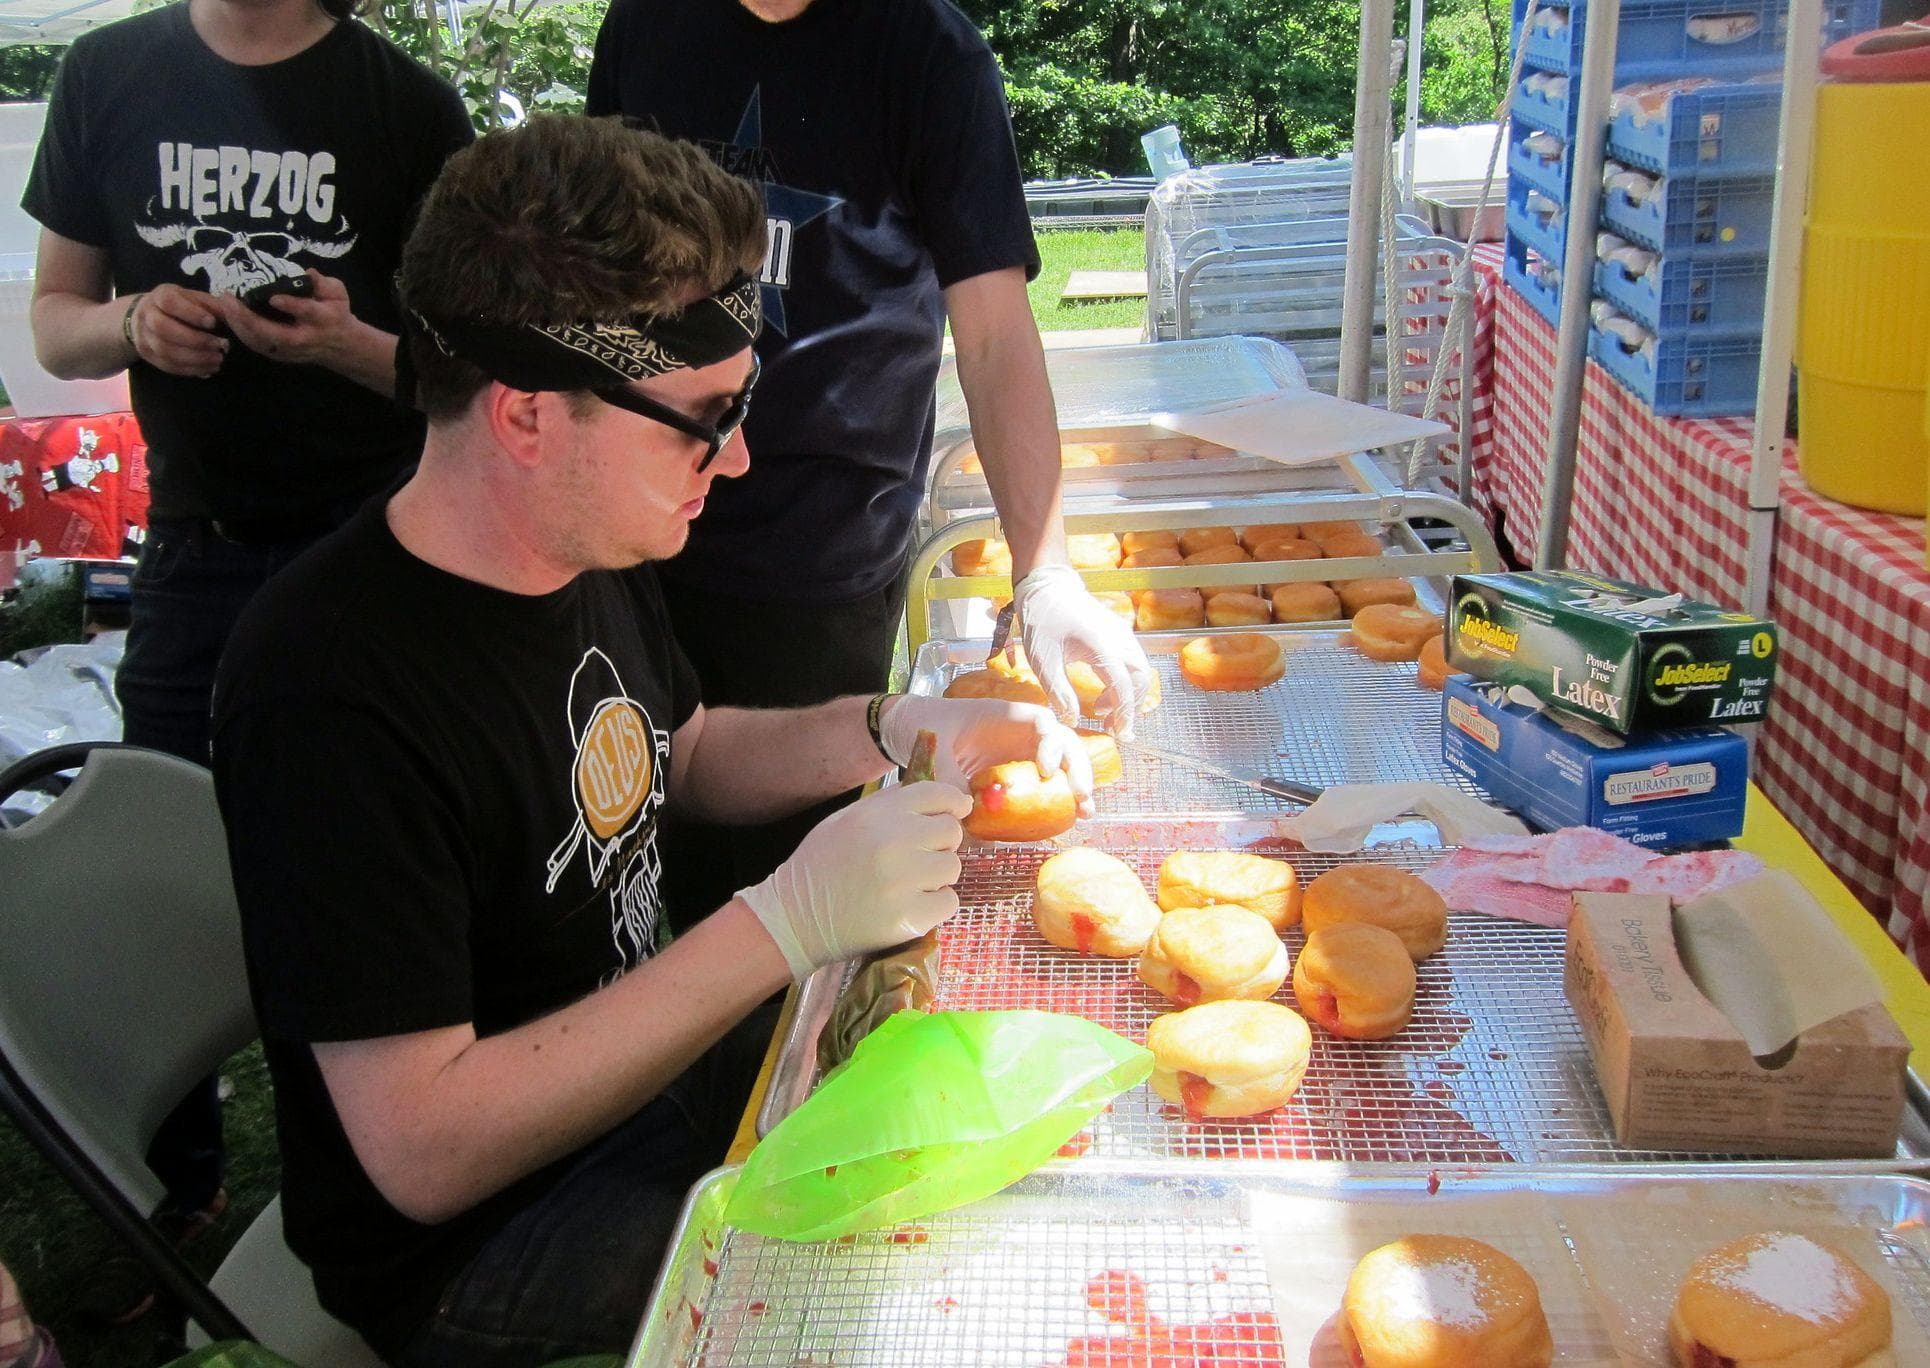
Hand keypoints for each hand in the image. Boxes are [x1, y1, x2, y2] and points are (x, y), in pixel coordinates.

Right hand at [127, 285, 227, 377]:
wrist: (151, 316)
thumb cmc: (183, 306)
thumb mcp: (198, 299)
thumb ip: (214, 306)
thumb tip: (233, 312)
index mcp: (161, 295)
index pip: (169, 302)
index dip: (191, 313)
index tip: (212, 322)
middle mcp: (146, 314)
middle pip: (163, 328)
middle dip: (195, 340)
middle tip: (220, 346)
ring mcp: (143, 335)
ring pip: (164, 350)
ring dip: (194, 358)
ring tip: (218, 360)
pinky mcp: (147, 354)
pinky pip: (166, 365)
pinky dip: (189, 369)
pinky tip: (208, 369)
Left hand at [210, 270, 356, 367]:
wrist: (340, 347)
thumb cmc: (336, 314)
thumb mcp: (338, 294)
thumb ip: (324, 284)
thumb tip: (308, 273)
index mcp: (322, 319)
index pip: (307, 313)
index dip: (291, 306)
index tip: (274, 298)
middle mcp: (304, 337)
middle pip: (275, 333)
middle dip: (249, 319)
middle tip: (229, 300)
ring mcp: (290, 350)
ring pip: (260, 341)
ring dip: (239, 325)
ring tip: (224, 306)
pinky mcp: (279, 354)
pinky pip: (255, 344)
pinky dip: (240, 331)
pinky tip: (230, 317)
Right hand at [738, 781, 971, 979]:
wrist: (795, 918)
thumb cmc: (821, 865)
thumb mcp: (846, 819)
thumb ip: (888, 805)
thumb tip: (934, 798)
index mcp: (878, 814)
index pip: (937, 794)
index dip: (954, 802)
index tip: (958, 810)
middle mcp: (893, 842)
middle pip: (951, 832)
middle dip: (940, 844)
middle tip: (920, 858)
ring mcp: (902, 881)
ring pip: (952, 868)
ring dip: (937, 877)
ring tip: (910, 885)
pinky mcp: (908, 918)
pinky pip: (948, 903)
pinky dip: (935, 906)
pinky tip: (910, 906)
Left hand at [878, 692, 1094, 808]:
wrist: (909, 729)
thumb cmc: (924, 725)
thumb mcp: (934, 747)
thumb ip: (948, 775)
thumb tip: (968, 808)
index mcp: (1003, 716)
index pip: (1041, 721)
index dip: (1051, 742)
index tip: (1045, 768)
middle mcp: (1019, 732)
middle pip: (1062, 743)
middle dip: (1077, 767)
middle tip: (1081, 796)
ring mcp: (1019, 752)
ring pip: (1058, 764)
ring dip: (1075, 785)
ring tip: (1084, 812)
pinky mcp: (1014, 773)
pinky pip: (1040, 784)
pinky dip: (1056, 798)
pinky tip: (1067, 819)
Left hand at [1014, 564, 1157, 736]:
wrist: (1047, 586)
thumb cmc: (1042, 621)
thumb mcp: (1043, 661)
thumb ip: (1059, 693)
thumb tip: (1073, 721)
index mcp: (1101, 646)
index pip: (1123, 685)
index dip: (1123, 712)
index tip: (1118, 733)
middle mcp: (1119, 639)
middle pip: (1141, 678)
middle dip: (1131, 706)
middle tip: (1111, 727)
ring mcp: (1122, 634)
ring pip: (1141, 670)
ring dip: (1129, 694)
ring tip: (1103, 712)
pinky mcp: (1119, 633)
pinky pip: (1133, 662)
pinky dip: (1127, 681)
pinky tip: (1104, 693)